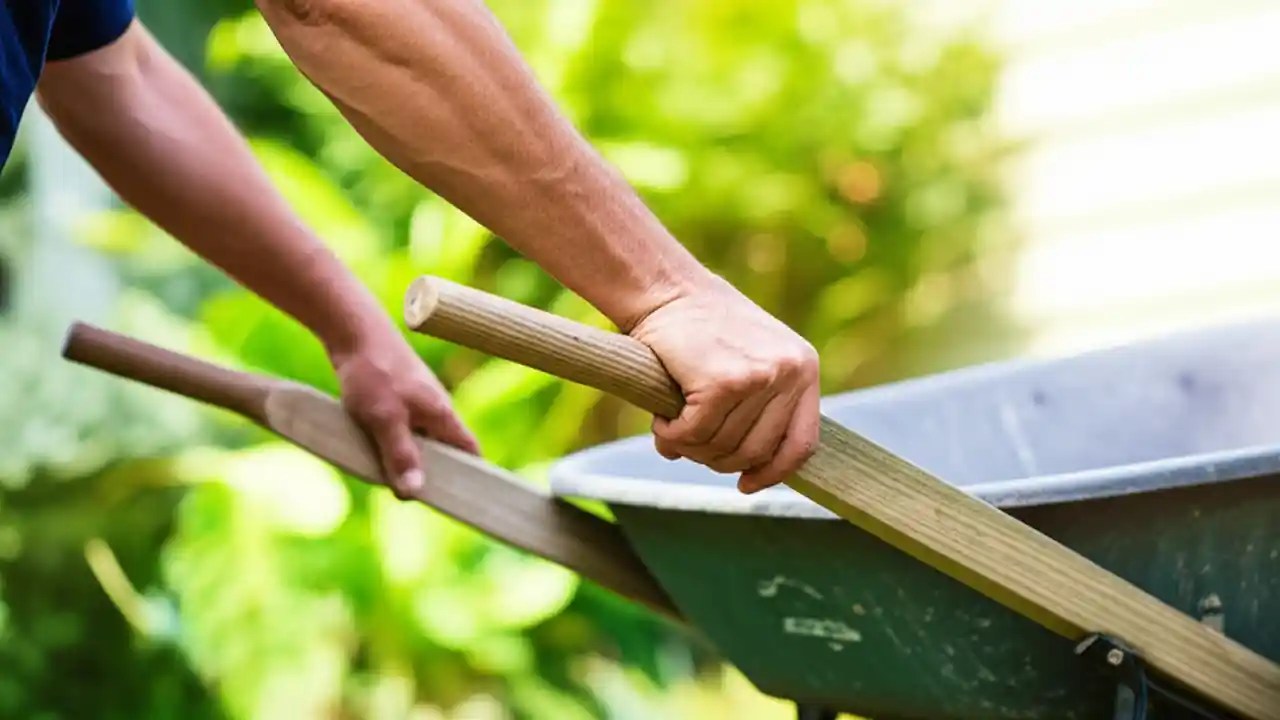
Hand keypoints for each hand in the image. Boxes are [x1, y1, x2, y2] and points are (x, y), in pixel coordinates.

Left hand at [329, 326, 478, 499]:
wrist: (352, 332)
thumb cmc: (373, 372)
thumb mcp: (384, 418)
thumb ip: (400, 455)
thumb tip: (415, 493)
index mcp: (443, 414)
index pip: (471, 452)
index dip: (472, 477)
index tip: (463, 501)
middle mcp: (436, 410)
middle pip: (444, 452)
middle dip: (431, 474)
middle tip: (410, 494)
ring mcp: (417, 404)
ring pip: (419, 442)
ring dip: (405, 459)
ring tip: (382, 474)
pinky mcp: (397, 400)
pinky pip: (401, 431)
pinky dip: (391, 444)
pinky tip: (369, 450)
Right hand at [628, 277, 820, 493]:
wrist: (667, 289)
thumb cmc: (700, 327)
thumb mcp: (749, 358)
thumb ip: (755, 407)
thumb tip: (745, 471)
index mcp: (804, 369)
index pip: (802, 443)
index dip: (774, 473)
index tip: (745, 484)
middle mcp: (791, 373)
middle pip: (756, 451)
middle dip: (716, 459)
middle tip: (688, 445)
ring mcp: (760, 378)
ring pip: (722, 445)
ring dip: (690, 447)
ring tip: (671, 427)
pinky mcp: (724, 383)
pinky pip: (695, 433)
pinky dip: (672, 436)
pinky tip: (661, 421)